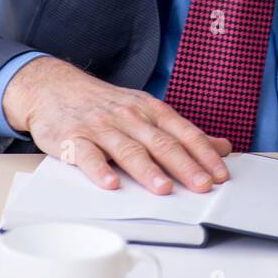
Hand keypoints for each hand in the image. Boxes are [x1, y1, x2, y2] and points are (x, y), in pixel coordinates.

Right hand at [2, 56, 231, 193]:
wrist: (55, 88)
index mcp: (149, 110)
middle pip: (161, 143)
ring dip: (147, 170)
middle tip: (203, 186)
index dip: (203, 154)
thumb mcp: (146, 111)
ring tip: (163, 188)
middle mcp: (128, 116)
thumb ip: (182, 132)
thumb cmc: (105, 105)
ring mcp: (100, 127)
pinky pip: (87, 155)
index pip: (183, 132)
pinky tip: (110, 183)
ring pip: (128, 149)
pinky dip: (99, 170)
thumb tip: (222, 147)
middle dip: (185, 165)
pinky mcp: (73, 138)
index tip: (220, 174)